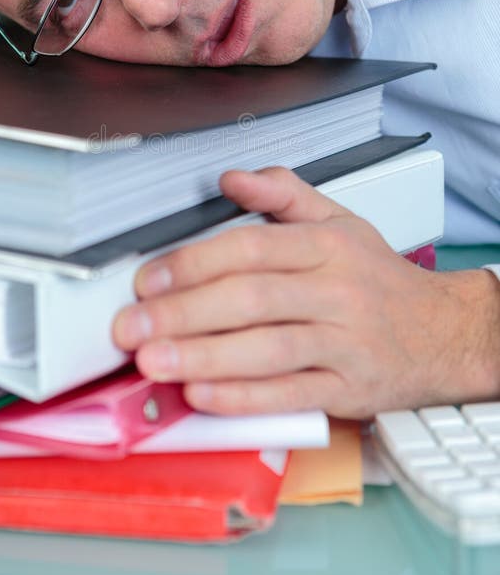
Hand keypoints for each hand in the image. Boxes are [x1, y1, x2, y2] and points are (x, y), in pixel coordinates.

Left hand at [112, 168, 499, 417]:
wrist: (443, 333)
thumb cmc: (379, 279)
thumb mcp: (340, 220)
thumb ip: (283, 194)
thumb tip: (231, 177)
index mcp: (326, 246)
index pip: (252, 247)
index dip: (193, 263)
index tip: (147, 279)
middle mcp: (336, 292)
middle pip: (252, 298)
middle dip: (183, 313)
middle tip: (131, 326)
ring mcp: (344, 343)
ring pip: (267, 349)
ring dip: (204, 357)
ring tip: (153, 362)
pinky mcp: (349, 389)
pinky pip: (291, 395)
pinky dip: (243, 397)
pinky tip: (202, 394)